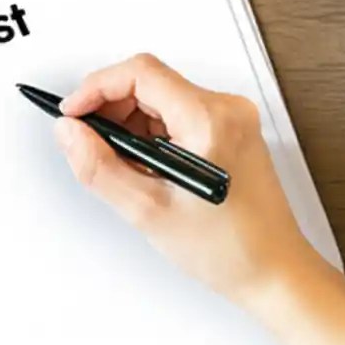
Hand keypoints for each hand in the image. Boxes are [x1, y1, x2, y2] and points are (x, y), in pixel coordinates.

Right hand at [54, 53, 313, 300]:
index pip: (140, 72)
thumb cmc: (230, 249)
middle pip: (149, 83)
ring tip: (127, 171)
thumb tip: (70, 133)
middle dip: (112, 111)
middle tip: (91, 146)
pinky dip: (152, 136)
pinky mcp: (231, 131)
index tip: (74, 112)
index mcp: (210, 120)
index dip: (97, 87)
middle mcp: (226, 109)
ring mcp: (232, 118)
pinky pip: (177, 116)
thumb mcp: (149, 210)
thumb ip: (99, 167)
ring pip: (161, 100)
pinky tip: (149, 171)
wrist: (274, 272)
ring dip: (131, 127)